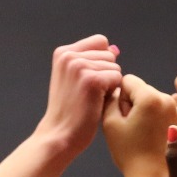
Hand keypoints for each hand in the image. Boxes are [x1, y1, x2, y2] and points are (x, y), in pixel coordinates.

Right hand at [39, 35, 123, 156]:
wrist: (60, 135)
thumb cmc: (71, 111)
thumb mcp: (75, 79)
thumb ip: (92, 61)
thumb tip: (115, 49)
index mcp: (63, 52)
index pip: (100, 42)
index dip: (102, 62)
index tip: (88, 82)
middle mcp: (69, 56)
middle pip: (109, 55)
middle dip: (106, 74)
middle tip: (88, 94)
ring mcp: (79, 66)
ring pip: (115, 67)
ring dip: (109, 85)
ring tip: (91, 99)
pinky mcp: (91, 80)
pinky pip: (117, 79)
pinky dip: (112, 93)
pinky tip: (96, 103)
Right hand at [103, 75, 176, 176]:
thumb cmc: (129, 153)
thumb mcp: (110, 123)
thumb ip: (109, 99)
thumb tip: (115, 90)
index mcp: (150, 97)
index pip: (127, 80)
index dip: (119, 97)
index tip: (122, 116)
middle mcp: (167, 99)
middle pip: (142, 89)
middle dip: (133, 103)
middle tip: (131, 128)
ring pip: (152, 100)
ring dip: (144, 112)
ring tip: (141, 134)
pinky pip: (162, 112)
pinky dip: (155, 120)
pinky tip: (151, 138)